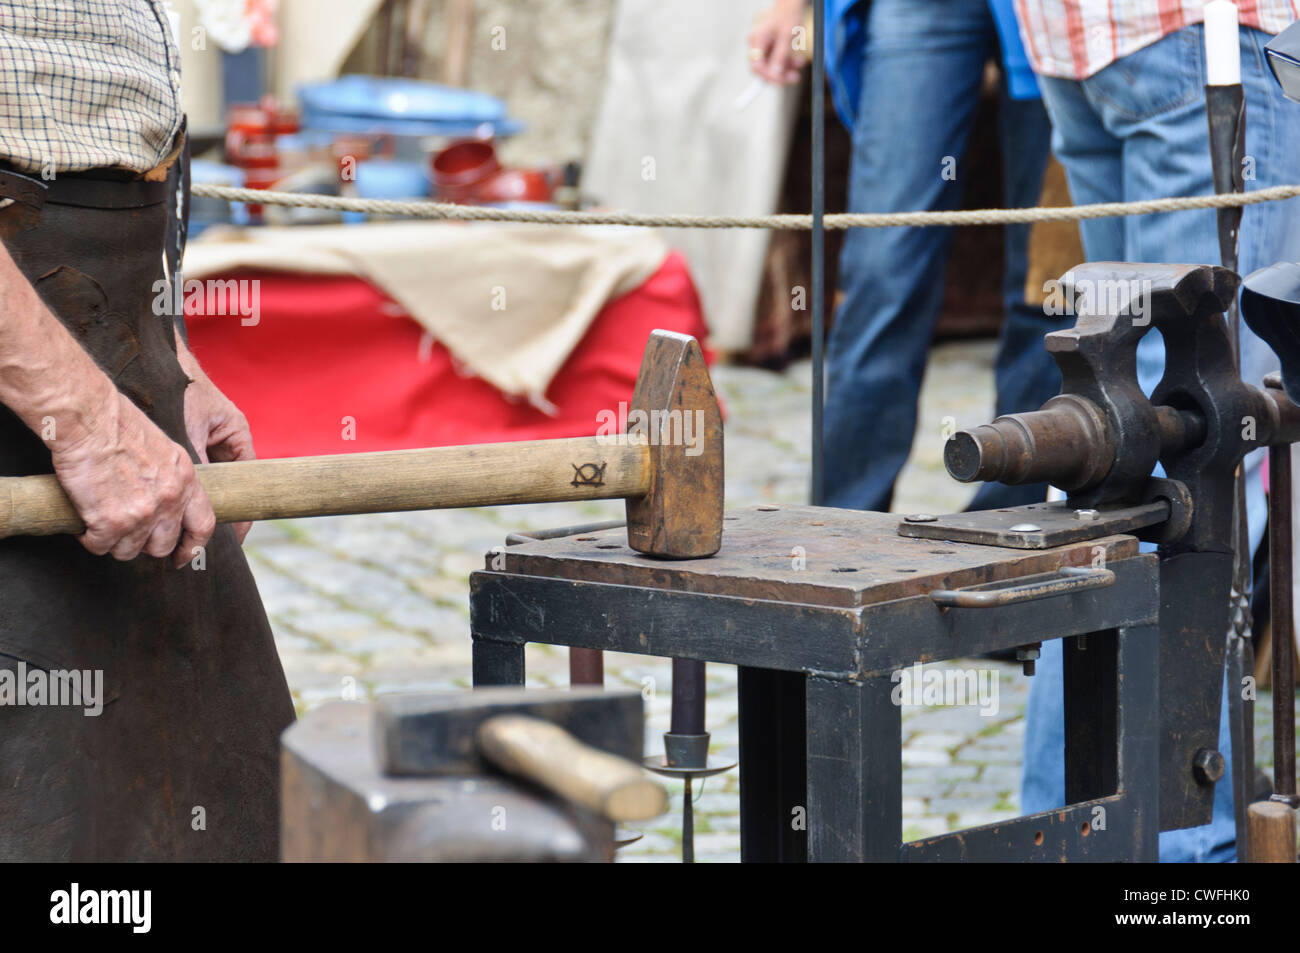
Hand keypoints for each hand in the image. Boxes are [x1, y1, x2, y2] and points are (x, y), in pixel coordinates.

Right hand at [52, 386, 215, 566]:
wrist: (90, 419)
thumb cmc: (119, 426)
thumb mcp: (164, 450)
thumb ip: (170, 478)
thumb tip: (165, 500)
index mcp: (186, 480)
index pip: (203, 526)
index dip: (192, 547)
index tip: (182, 558)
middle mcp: (170, 500)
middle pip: (163, 545)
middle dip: (144, 544)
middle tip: (126, 533)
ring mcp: (142, 514)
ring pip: (129, 550)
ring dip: (114, 541)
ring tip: (100, 520)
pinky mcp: (111, 522)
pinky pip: (100, 546)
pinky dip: (90, 538)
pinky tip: (85, 521)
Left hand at [175, 338, 256, 542]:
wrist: (154, 360)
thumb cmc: (179, 386)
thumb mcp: (189, 430)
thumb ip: (194, 464)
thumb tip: (190, 502)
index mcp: (237, 434)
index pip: (248, 481)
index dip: (242, 511)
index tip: (234, 540)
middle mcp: (224, 439)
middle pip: (228, 484)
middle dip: (216, 510)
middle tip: (203, 540)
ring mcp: (205, 439)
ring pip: (207, 480)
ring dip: (196, 499)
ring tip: (184, 527)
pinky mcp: (185, 439)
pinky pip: (190, 470)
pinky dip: (181, 486)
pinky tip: (168, 503)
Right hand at [748, 0, 808, 84]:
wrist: (791, 4)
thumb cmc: (788, 14)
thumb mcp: (786, 36)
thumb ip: (780, 56)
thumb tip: (775, 74)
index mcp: (757, 40)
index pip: (757, 66)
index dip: (768, 76)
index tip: (782, 80)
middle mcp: (756, 45)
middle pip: (764, 69)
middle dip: (779, 74)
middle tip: (795, 77)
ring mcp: (762, 47)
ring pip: (771, 66)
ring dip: (786, 69)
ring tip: (800, 64)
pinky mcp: (769, 48)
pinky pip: (776, 61)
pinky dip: (787, 63)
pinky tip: (798, 60)